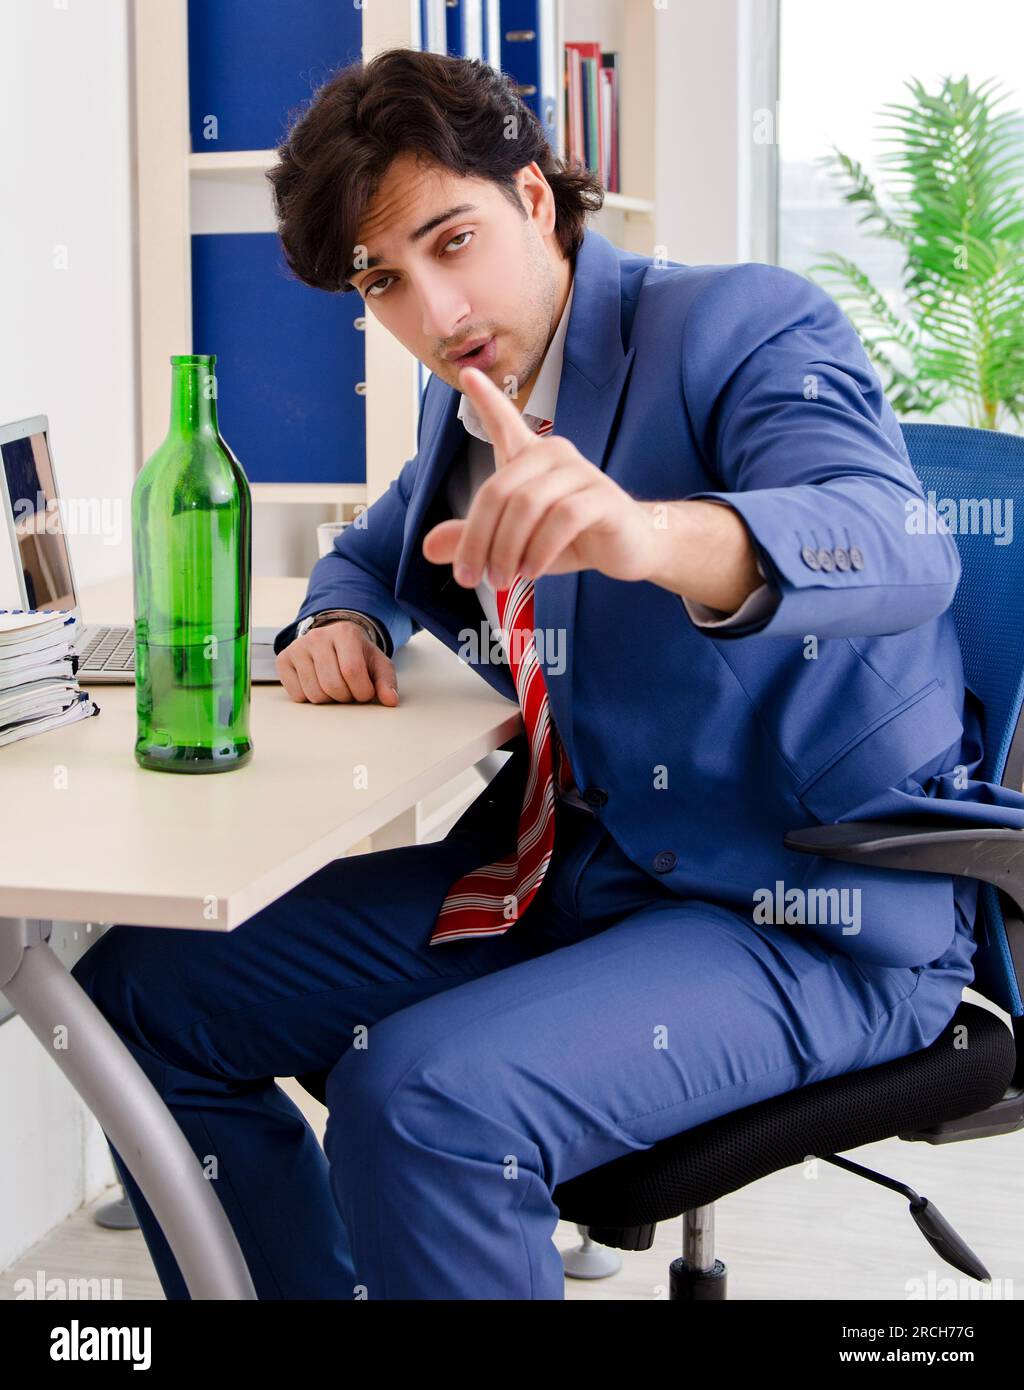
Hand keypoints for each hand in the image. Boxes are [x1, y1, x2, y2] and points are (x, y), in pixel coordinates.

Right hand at [277, 620, 398, 705]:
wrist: (333, 641)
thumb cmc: (357, 656)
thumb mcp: (377, 664)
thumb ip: (386, 682)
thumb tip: (391, 701)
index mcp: (345, 633)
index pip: (352, 671)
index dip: (362, 691)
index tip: (365, 692)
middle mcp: (318, 636)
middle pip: (332, 685)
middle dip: (345, 697)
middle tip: (349, 690)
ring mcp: (297, 647)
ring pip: (314, 694)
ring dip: (328, 700)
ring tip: (334, 686)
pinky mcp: (283, 660)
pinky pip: (297, 695)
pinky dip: (310, 698)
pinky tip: (317, 684)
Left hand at [421, 365, 652, 588]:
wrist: (628, 549)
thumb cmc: (570, 539)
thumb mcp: (513, 544)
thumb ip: (474, 540)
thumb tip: (429, 548)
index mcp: (530, 458)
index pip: (505, 421)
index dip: (485, 398)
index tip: (466, 372)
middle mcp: (553, 455)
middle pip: (498, 490)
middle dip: (479, 539)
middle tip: (472, 577)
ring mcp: (580, 472)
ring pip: (527, 505)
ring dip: (507, 549)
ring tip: (504, 579)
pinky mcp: (602, 497)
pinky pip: (561, 518)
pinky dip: (539, 550)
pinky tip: (532, 571)